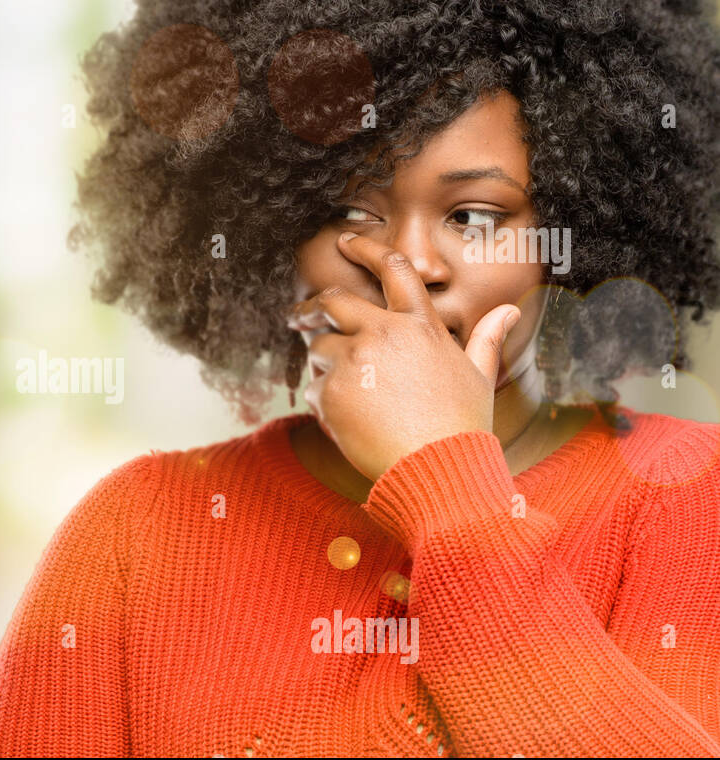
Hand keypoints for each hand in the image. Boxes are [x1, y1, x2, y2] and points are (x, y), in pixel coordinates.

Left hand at [286, 232, 521, 480]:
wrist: (437, 469)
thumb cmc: (461, 426)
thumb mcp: (480, 376)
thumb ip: (487, 338)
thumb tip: (509, 311)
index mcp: (419, 324)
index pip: (393, 267)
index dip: (366, 247)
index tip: (346, 240)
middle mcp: (382, 334)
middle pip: (334, 301)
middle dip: (313, 305)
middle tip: (300, 313)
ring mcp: (353, 361)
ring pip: (319, 347)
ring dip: (324, 363)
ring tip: (347, 394)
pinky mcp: (331, 392)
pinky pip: (314, 387)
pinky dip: (324, 401)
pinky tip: (347, 421)